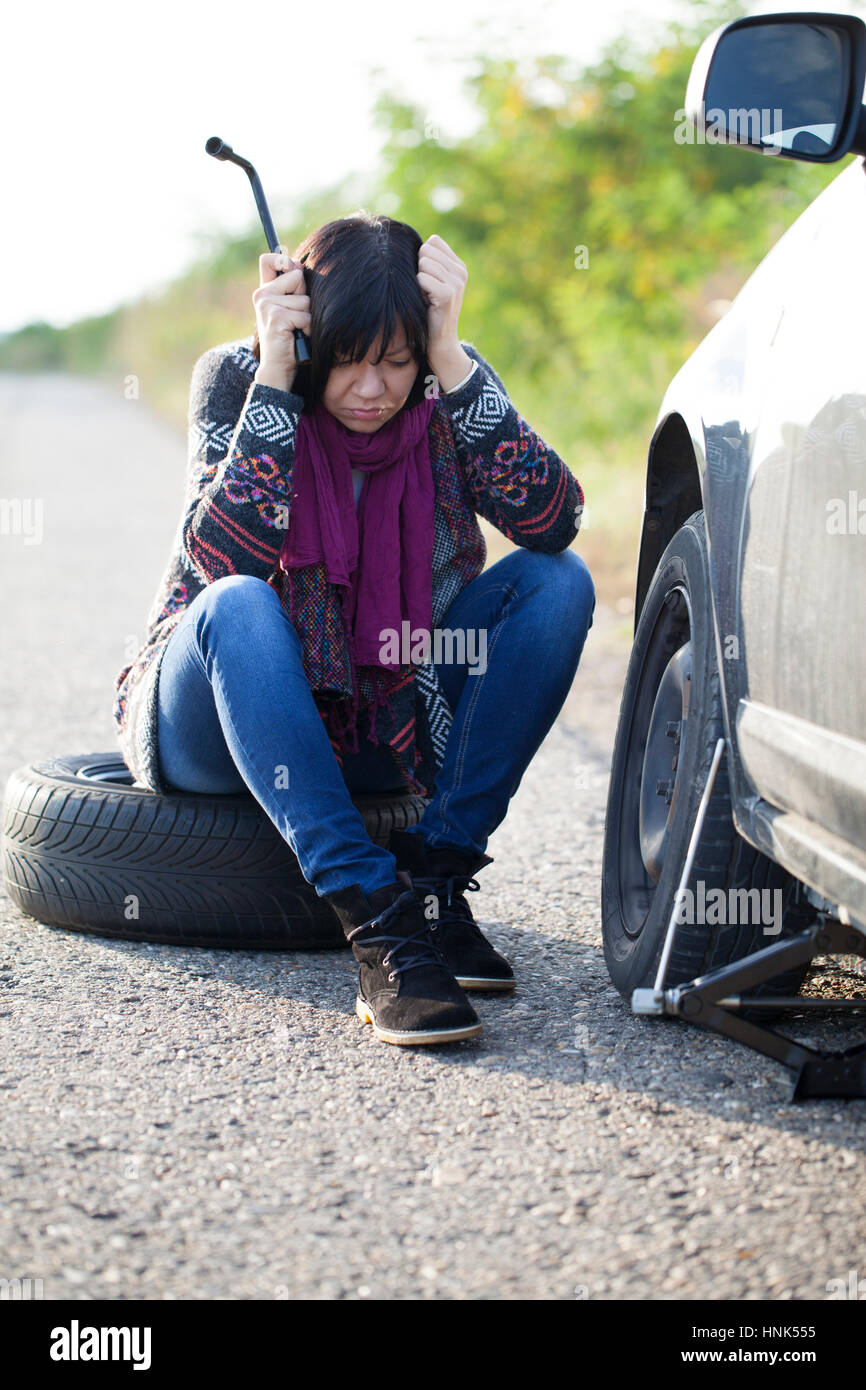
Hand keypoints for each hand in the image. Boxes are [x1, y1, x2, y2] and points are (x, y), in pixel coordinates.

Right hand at [252, 251, 310, 391]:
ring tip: (296, 330)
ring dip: (307, 317)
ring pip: (305, 300)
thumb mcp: (289, 309)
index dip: (283, 261)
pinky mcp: (277, 317)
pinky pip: (306, 316)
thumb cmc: (287, 339)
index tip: (290, 271)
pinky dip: (308, 329)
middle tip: (294, 318)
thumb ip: (292, 288)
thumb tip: (299, 265)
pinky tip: (297, 337)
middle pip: (297, 277)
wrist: (276, 368)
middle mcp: (262, 295)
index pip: (269, 259)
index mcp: (264, 291)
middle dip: (304, 298)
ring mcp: (267, 305)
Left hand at [417, 234, 471, 391]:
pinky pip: (422, 278)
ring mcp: (456, 282)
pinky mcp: (448, 294)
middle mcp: (461, 271)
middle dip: (419, 270)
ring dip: (419, 281)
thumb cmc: (429, 310)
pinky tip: (426, 303)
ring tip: (426, 297)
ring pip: (423, 263)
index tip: (427, 280)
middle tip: (426, 290)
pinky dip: (419, 290)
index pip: (433, 241)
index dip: (422, 258)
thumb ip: (428, 261)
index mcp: (459, 266)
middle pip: (426, 250)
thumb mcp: (433, 282)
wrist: (440, 342)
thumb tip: (407, 243)